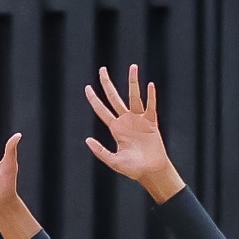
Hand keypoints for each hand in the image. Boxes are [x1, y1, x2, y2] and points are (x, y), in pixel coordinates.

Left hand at [84, 64, 184, 202]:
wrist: (151, 172)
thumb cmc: (133, 169)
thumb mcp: (113, 161)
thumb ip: (100, 152)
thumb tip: (87, 139)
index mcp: (116, 129)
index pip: (102, 110)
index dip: (94, 99)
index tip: (87, 87)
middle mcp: (126, 121)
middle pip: (114, 98)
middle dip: (107, 84)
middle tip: (101, 69)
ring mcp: (139, 120)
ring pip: (134, 97)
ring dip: (133, 82)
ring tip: (133, 67)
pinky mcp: (152, 122)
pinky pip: (151, 106)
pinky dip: (151, 96)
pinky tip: (149, 85)